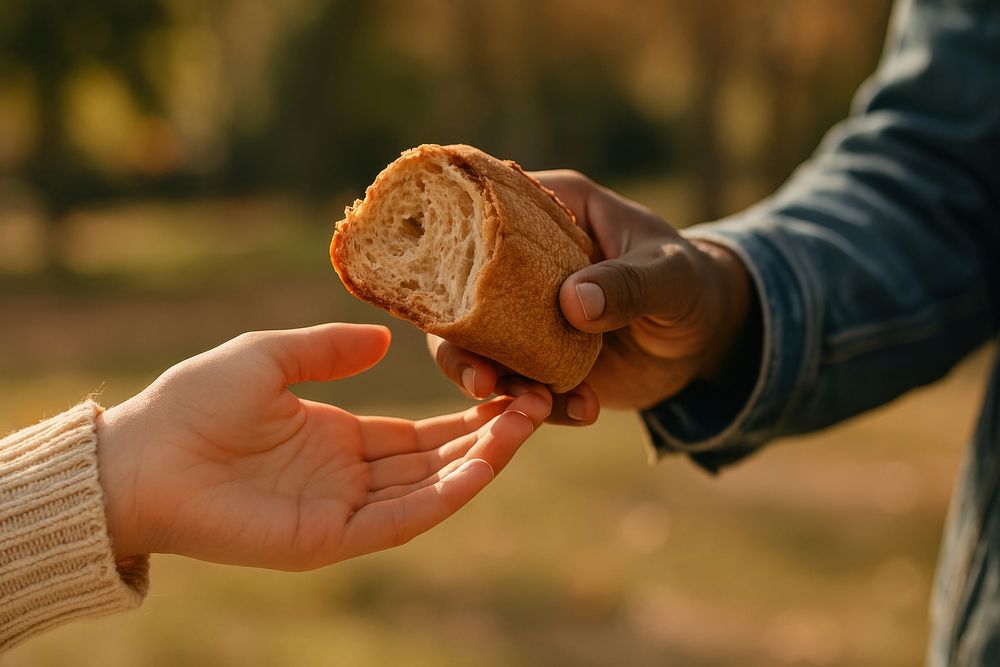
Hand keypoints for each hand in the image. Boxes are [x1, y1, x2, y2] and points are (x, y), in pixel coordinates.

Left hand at [96, 323, 551, 569]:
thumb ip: (327, 348)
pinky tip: (482, 467)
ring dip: (480, 462)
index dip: (466, 417)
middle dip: (488, 436)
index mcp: (338, 439)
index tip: (511, 389)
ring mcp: (342, 512)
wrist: (141, 456)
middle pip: (436, 462)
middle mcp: (348, 479)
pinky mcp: (328, 540)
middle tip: (538, 403)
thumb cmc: (195, 403)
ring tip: (525, 426)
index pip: (419, 434)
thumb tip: (386, 339)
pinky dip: (444, 497)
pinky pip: (398, 520)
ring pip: (428, 491)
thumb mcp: (270, 357)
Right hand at [430, 170, 752, 420]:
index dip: (448, 246)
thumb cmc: (692, 283)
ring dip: (498, 382)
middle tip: (482, 380)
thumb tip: (572, 302)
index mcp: (549, 212)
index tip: (448, 293)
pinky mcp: (535, 357)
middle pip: (459, 292)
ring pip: (478, 346)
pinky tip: (584, 412)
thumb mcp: (670, 276)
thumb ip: (628, 284)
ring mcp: (523, 312)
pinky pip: (517, 383)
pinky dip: (539, 406)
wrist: (706, 338)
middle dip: (460, 342)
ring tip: (538, 406)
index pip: (481, 215)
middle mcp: (522, 260)